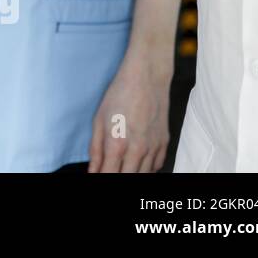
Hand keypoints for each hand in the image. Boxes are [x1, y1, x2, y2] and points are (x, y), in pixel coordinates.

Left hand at [88, 47, 172, 171]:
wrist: (146, 79)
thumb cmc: (118, 96)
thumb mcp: (98, 121)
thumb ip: (95, 150)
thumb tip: (93, 170)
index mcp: (117, 144)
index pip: (109, 175)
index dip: (101, 178)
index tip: (97, 176)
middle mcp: (138, 150)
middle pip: (127, 178)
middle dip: (116, 177)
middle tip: (110, 170)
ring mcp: (154, 148)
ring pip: (143, 175)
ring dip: (131, 174)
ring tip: (122, 167)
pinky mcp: (164, 144)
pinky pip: (156, 167)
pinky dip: (146, 170)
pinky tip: (137, 165)